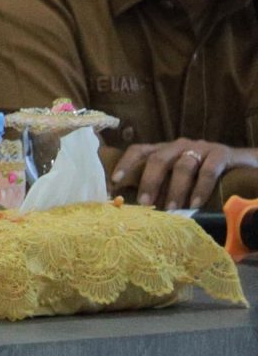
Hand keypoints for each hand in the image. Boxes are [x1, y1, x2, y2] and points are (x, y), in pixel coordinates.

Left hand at [112, 139, 251, 211]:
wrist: (242, 165)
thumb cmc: (202, 176)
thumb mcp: (178, 178)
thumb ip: (162, 186)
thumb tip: (138, 208)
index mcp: (164, 150)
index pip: (139, 151)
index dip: (126, 164)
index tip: (115, 181)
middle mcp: (179, 145)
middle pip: (158, 159)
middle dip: (149, 181)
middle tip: (145, 203)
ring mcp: (200, 148)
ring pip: (182, 166)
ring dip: (175, 189)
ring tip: (172, 209)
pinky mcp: (221, 154)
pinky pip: (208, 170)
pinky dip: (200, 188)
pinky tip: (196, 203)